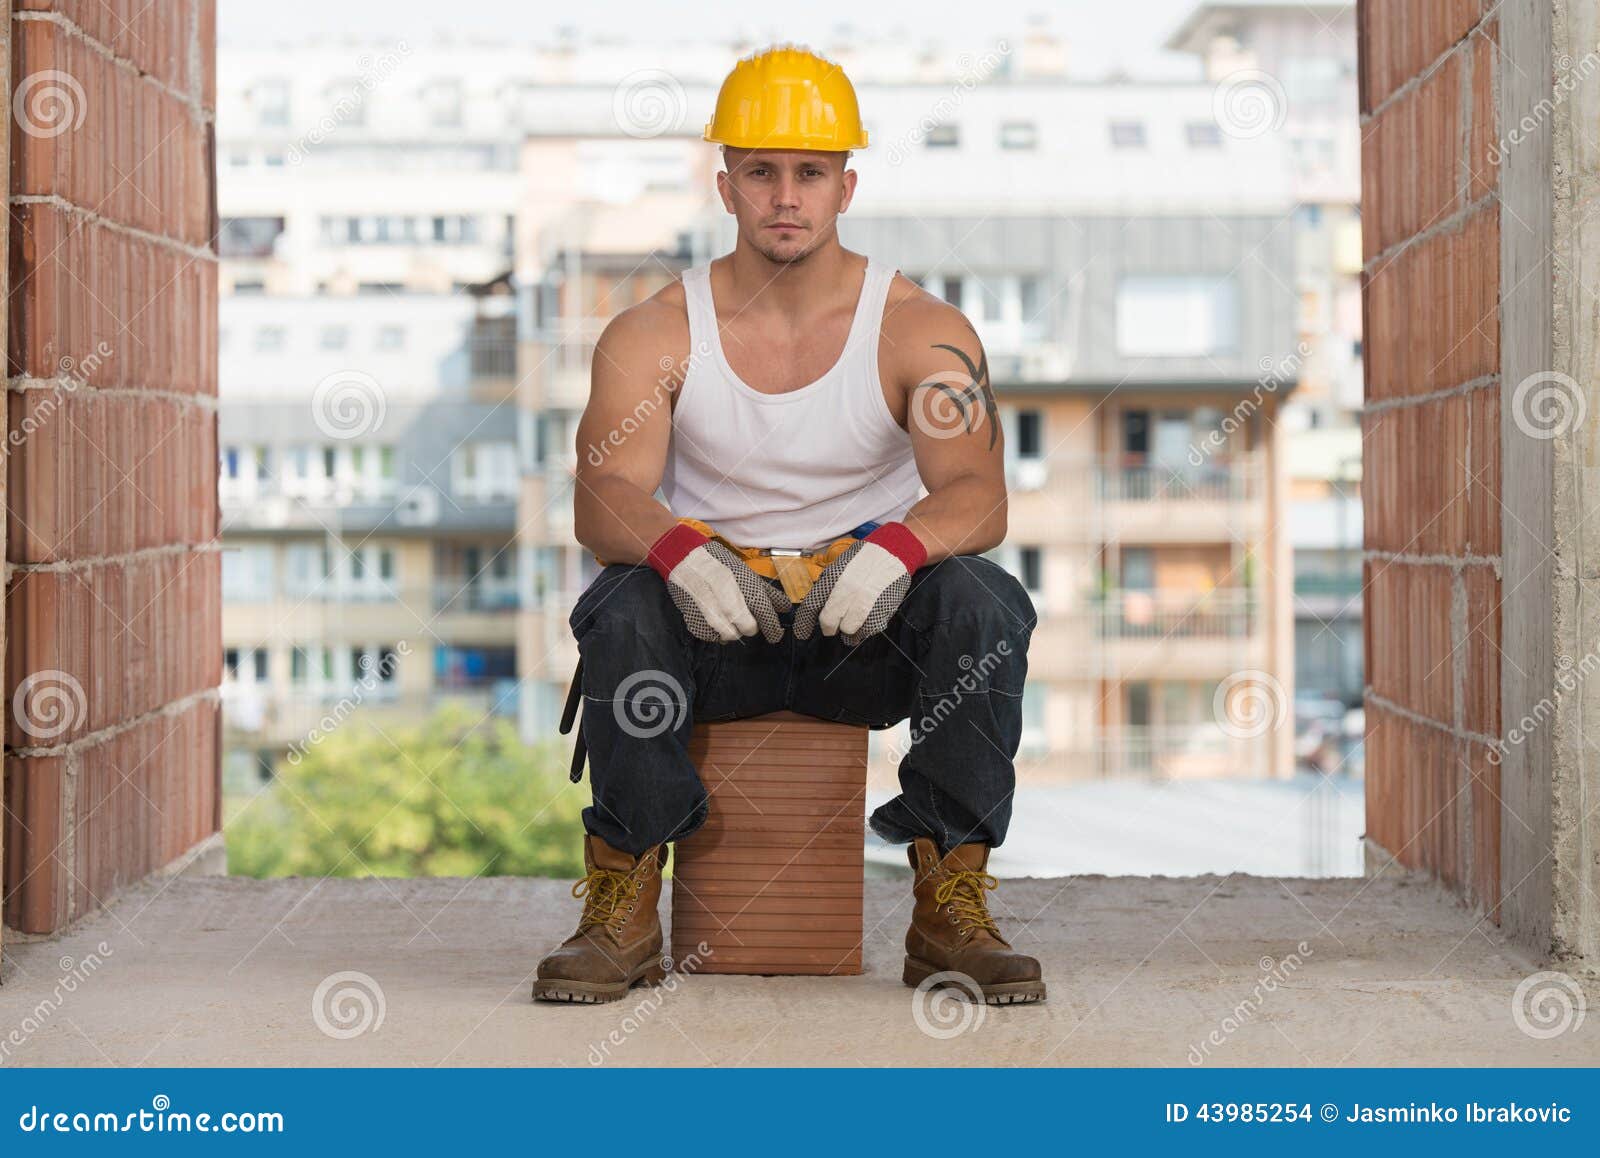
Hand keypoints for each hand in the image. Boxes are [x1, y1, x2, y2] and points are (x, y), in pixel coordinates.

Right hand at [647, 523, 790, 643]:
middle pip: (749, 630)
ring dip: (732, 630)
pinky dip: (715, 632)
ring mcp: (713, 615)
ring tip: (727, 617)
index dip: (773, 630)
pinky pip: (712, 637)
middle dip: (749, 626)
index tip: (775, 635)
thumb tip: (786, 607)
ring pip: (730, 636)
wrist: (683, 557)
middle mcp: (732, 605)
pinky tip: (713, 618)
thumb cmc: (717, 563)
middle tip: (746, 620)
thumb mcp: (746, 572)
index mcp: (747, 590)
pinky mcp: (696, 621)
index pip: (766, 618)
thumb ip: (767, 593)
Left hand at [793, 523, 927, 645]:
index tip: (803, 634)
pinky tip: (867, 619)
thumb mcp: (840, 566)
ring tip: (853, 621)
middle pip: (828, 623)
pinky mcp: (880, 612)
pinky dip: (865, 629)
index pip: (811, 606)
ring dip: (848, 629)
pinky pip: (866, 631)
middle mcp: (846, 591)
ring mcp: (863, 603)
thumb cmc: (865, 558)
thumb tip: (818, 608)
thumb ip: (828, 587)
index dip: (804, 623)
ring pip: (847, 631)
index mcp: (832, 578)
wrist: (894, 551)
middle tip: (832, 628)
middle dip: (829, 628)